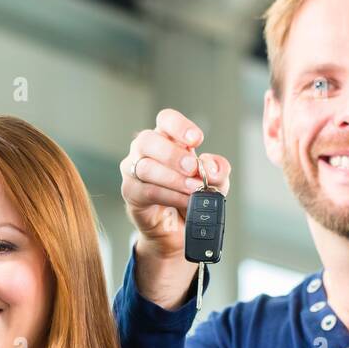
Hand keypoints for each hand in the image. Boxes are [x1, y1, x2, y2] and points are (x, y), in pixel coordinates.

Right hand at [120, 109, 231, 307]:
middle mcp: (145, 150)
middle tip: (193, 168)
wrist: (177, 227)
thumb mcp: (214, 182)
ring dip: (173, 178)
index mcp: (165, 138)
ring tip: (194, 188)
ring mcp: (133, 171)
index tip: (197, 139)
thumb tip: (212, 168)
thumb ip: (217, 171)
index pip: (166, 120)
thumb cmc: (190, 196)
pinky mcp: (131, 193)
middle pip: (148, 140)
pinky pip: (148, 191)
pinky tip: (185, 200)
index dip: (179, 126)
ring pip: (146, 167)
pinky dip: (169, 195)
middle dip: (173, 154)